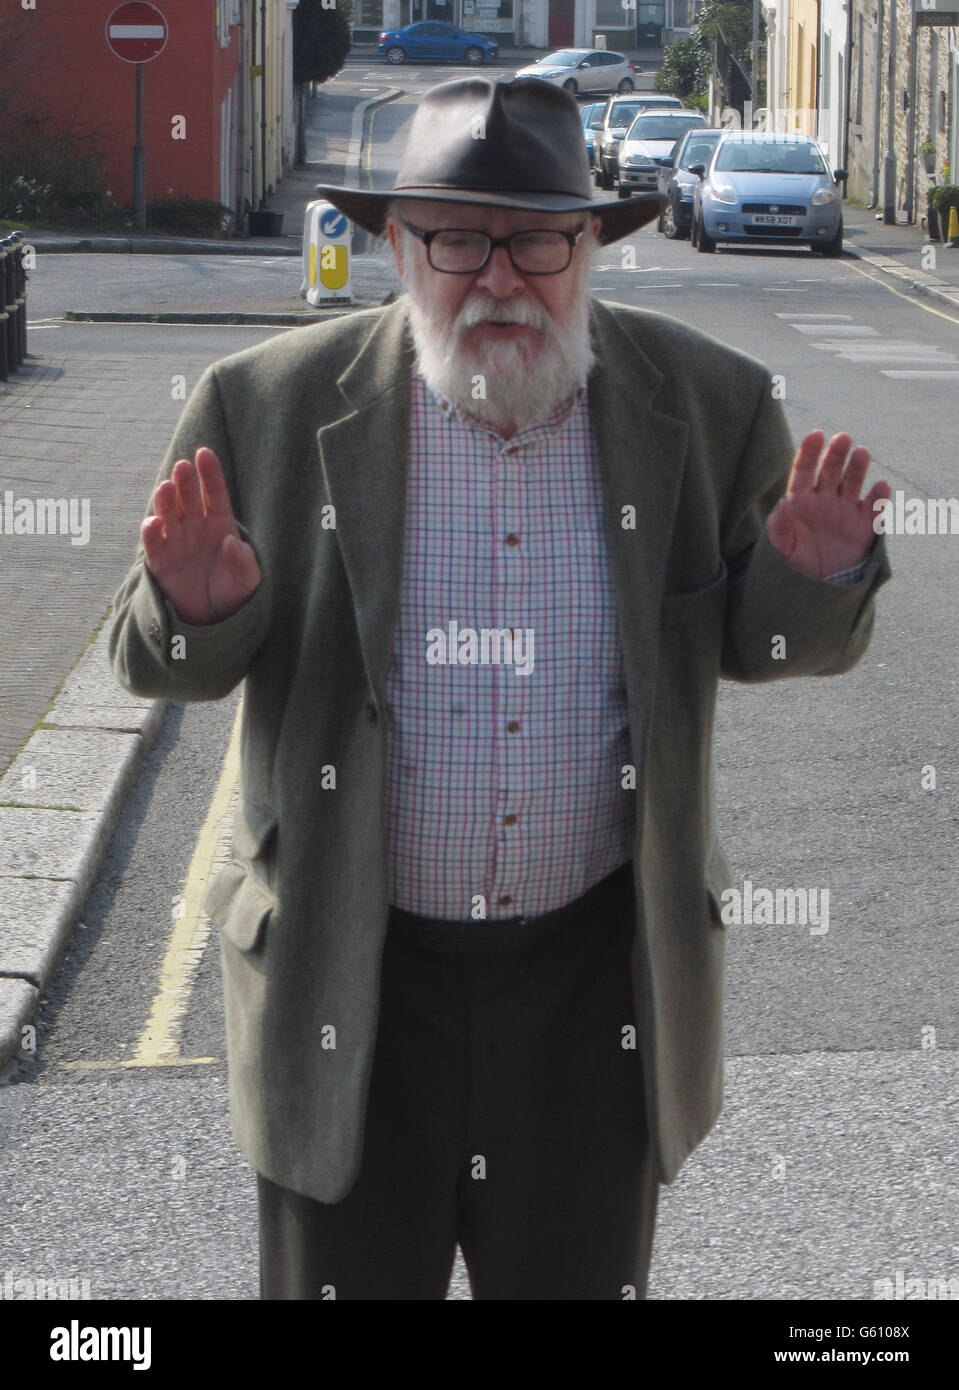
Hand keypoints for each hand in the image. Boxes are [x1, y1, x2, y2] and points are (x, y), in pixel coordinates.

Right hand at [141, 448, 261, 625]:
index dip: (210, 474)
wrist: (210, 620)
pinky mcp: (159, 559)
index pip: (215, 494)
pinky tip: (154, 522)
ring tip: (166, 488)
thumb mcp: (247, 580)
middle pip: (189, 498)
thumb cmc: (233, 594)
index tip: (204, 453)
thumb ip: (244, 561)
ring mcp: (176, 540)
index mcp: (220, 525)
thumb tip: (233, 542)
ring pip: (168, 513)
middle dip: (186, 481)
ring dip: (166, 500)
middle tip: (183, 467)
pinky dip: (151, 530)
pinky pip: (152, 540)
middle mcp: (196, 527)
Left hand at [765, 430, 890, 578]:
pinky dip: (878, 496)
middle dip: (836, 454)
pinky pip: (874, 507)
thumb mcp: (781, 548)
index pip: (804, 471)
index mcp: (801, 501)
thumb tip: (781, 505)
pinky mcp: (865, 525)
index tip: (816, 435)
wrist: (818, 588)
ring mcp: (846, 510)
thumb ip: (779, 527)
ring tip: (861, 453)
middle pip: (831, 470)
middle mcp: (824, 500)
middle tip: (843, 439)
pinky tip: (880, 487)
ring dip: (858, 467)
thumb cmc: (794, 566)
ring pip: (853, 482)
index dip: (810, 452)